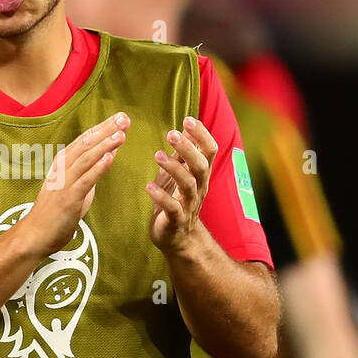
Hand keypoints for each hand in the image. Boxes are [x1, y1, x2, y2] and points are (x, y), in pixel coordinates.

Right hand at [19, 112, 128, 254]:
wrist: (35, 234)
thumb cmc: (55, 212)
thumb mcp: (75, 186)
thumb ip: (90, 171)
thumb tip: (107, 155)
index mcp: (63, 163)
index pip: (85, 140)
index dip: (103, 127)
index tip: (120, 118)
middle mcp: (62, 169)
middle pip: (86, 144)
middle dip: (106, 130)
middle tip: (123, 118)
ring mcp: (64, 183)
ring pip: (85, 158)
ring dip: (104, 145)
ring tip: (121, 134)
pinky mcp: (68, 198)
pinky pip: (85, 180)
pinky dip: (98, 168)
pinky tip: (110, 158)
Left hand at [148, 116, 216, 253]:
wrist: (177, 238)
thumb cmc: (175, 201)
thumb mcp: (179, 174)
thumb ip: (182, 154)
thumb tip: (186, 126)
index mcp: (200, 175)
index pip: (209, 151)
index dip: (201, 135)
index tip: (188, 119)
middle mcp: (199, 188)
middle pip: (200, 165)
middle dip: (188, 148)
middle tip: (172, 133)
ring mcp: (189, 205)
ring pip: (188, 185)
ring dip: (173, 168)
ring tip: (157, 155)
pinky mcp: (176, 220)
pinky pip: (172, 208)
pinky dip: (161, 197)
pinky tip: (148, 186)